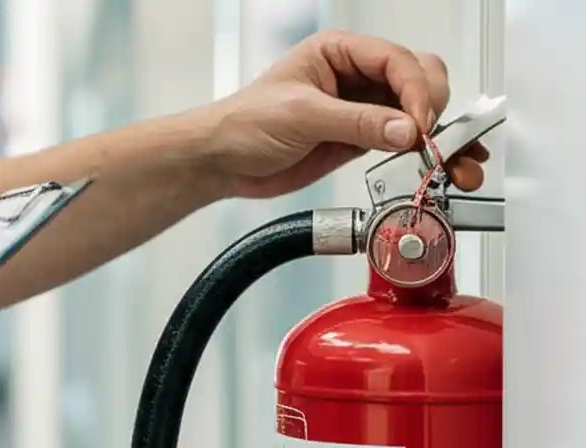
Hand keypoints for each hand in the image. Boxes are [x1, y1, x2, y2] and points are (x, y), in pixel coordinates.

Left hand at [204, 29, 490, 198]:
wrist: (221, 163)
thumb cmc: (243, 124)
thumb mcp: (300, 116)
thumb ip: (356, 122)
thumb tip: (406, 129)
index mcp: (340, 52)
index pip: (397, 61)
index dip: (416, 91)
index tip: (420, 124)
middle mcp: (356, 75)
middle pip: (420, 80)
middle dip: (434, 109)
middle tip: (431, 141)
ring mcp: (361, 107)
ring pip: (418, 112)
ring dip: (441, 134)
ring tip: (456, 161)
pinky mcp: (360, 138)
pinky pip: (403, 140)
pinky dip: (425, 152)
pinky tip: (441, 165)